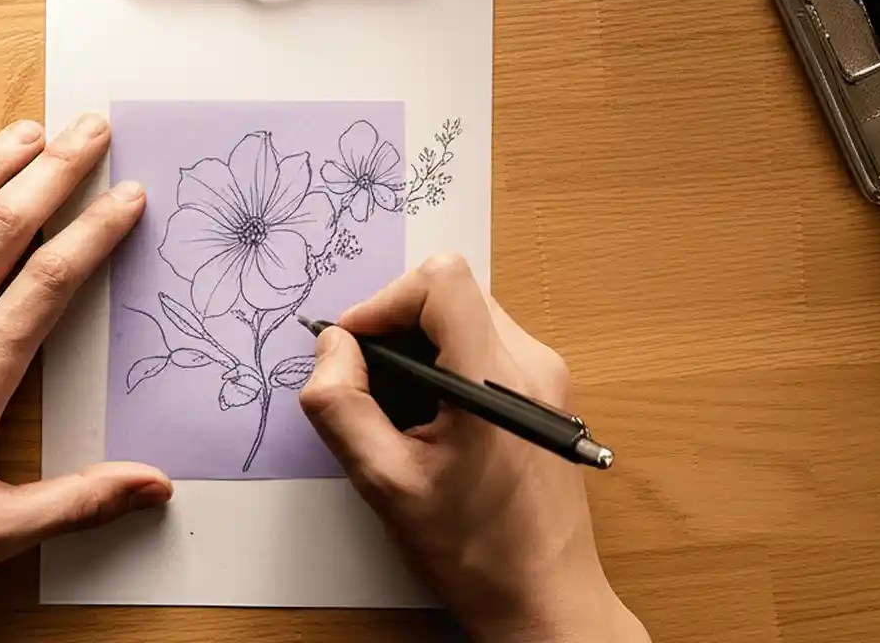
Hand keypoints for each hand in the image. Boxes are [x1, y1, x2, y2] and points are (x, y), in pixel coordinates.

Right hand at [299, 254, 648, 642]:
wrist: (546, 598)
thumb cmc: (473, 551)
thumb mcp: (384, 482)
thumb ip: (342, 406)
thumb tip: (331, 346)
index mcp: (495, 380)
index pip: (441, 280)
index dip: (383, 301)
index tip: (353, 346)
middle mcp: (532, 363)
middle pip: (452, 293)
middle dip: (396, 323)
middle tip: (365, 379)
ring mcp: (547, 375)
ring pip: (468, 315)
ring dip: (420, 343)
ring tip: (396, 405)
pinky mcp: (548, 391)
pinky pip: (487, 344)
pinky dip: (446, 360)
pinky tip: (429, 416)